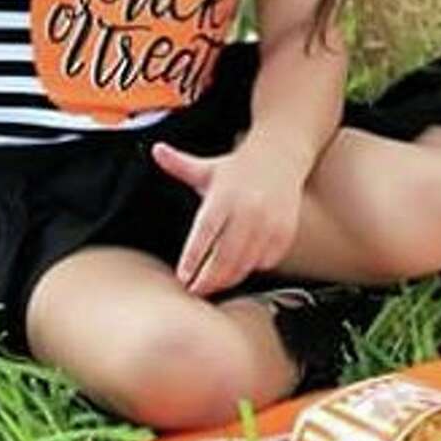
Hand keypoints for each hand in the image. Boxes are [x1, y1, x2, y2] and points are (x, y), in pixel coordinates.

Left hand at [153, 141, 304, 296]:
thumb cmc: (238, 167)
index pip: (205, 234)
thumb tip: (156, 150)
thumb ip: (178, 164)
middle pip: (225, 256)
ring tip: (215, 285)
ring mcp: (269, 222)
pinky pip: (267, 260)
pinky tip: (241, 267)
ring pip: (247, 262)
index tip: (184, 277)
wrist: (281, 154)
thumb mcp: (207, 167)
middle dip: (209, 279)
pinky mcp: (284, 230)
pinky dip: (254, 267)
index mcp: (224, 196)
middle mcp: (247, 209)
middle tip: (196, 290)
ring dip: (229, 278)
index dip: (193, 259)